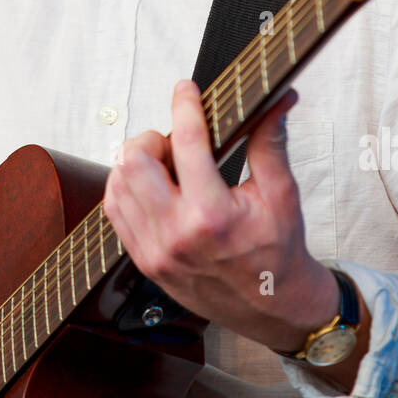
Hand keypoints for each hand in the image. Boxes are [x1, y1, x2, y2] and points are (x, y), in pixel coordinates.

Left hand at [103, 81, 338, 351]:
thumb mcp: (282, 195)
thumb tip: (277, 101)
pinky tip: (151, 185)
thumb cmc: (278, 253)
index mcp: (214, 216)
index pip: (187, 143)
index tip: (186, 90)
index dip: (185, 106)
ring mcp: (155, 251)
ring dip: (137, 162)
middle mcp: (177, 235)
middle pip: (134, 161)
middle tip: (174, 141)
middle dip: (153, 138)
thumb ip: (270, 143)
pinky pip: (115, 211)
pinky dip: (125, 188)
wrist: (272, 307)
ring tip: (166, 165)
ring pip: (118, 183)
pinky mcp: (144, 261)